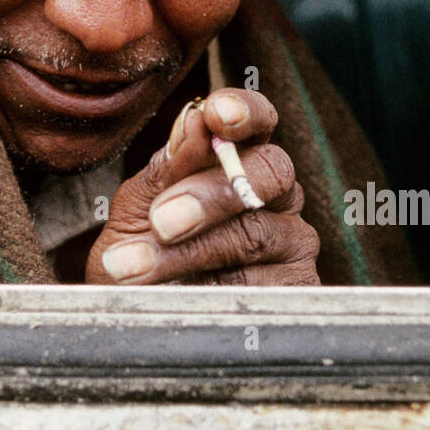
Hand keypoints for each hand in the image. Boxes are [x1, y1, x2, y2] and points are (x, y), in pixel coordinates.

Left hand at [85, 89, 319, 285]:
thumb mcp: (139, 208)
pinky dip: (210, 290)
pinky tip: (177, 296)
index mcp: (238, 159)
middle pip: (270, 171)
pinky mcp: (297, 291)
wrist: (133, 319)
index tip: (217, 115)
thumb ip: (169, 166)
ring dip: (188, 253)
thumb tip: (195, 121)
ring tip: (134, 269)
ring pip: (256, 233)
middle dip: (209, 194)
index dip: (244, 111)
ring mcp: (292, 242)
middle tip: (161, 222)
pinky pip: (262, 285)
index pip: (257, 120)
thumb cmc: (139, 254)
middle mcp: (275, 195)